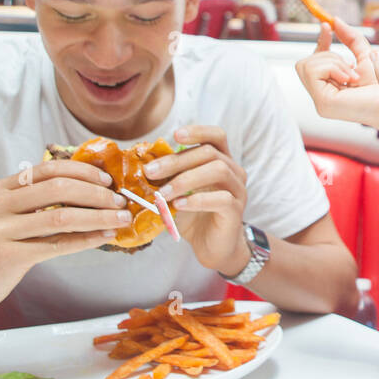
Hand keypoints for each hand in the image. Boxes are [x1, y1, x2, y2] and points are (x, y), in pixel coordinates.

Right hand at [0, 159, 132, 315]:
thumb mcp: (8, 216)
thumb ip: (38, 202)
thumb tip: (91, 192)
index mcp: (1, 189)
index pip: (49, 169)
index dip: (83, 172)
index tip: (107, 181)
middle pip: (59, 189)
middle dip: (97, 195)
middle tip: (121, 202)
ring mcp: (0, 230)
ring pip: (62, 217)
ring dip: (99, 217)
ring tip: (121, 219)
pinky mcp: (7, 256)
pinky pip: (57, 245)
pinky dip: (86, 239)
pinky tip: (104, 237)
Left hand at [144, 125, 247, 273]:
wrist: (213, 247)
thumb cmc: (194, 216)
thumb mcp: (177, 192)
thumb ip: (167, 178)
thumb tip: (140, 164)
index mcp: (222, 161)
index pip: (217, 136)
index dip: (198, 131)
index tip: (175, 136)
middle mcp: (234, 172)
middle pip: (210, 153)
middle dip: (177, 160)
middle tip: (150, 172)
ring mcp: (238, 190)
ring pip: (218, 170)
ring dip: (186, 179)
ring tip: (164, 193)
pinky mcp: (236, 210)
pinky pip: (221, 198)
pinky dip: (197, 200)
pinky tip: (179, 206)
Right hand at [294, 17, 378, 129]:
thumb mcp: (367, 55)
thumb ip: (351, 39)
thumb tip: (335, 20)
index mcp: (330, 88)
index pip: (313, 62)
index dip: (319, 42)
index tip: (327, 26)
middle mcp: (321, 97)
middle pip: (304, 63)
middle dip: (327, 56)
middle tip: (350, 66)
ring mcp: (320, 103)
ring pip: (306, 65)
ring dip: (333, 62)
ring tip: (352, 75)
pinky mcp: (322, 103)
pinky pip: (313, 71)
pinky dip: (332, 68)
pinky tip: (348, 79)